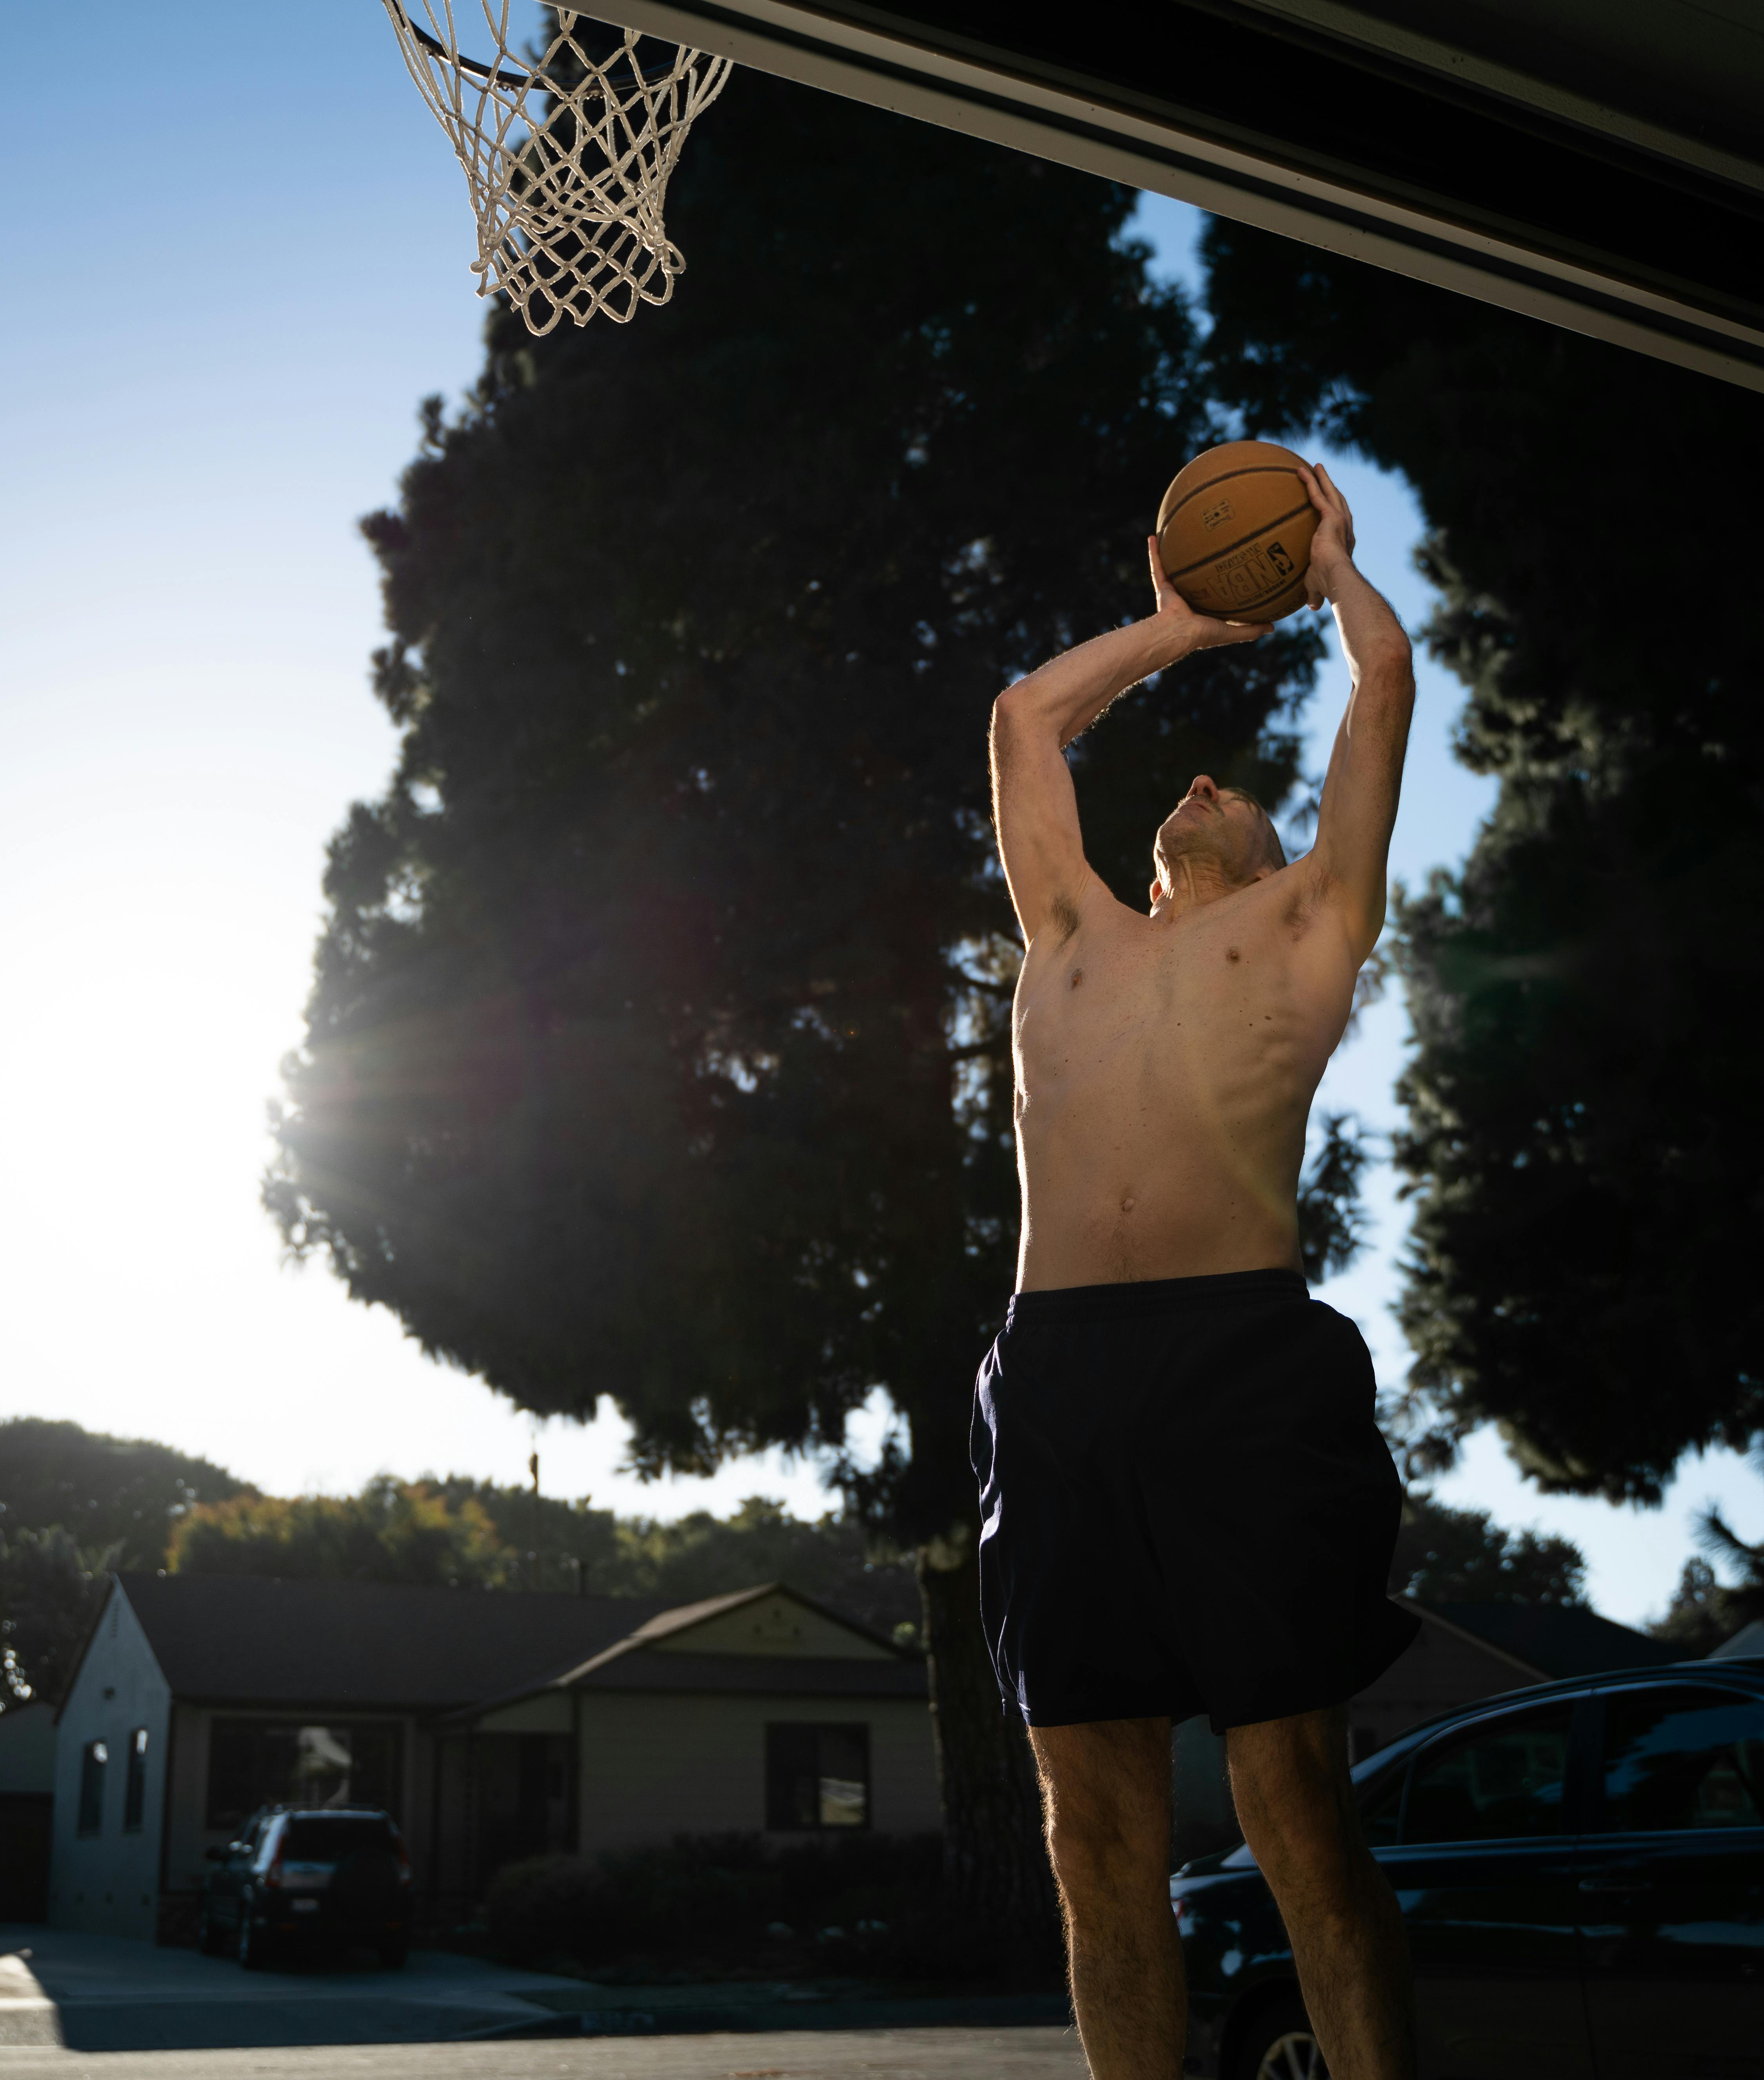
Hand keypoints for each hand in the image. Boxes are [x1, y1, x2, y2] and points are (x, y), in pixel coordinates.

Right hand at [1145, 537, 1270, 652]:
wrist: (1179, 633)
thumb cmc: (1203, 634)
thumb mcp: (1232, 632)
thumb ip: (1251, 629)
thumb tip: (1273, 626)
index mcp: (1202, 610)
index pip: (1211, 593)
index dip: (1218, 581)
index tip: (1227, 566)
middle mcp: (1187, 599)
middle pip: (1193, 577)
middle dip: (1197, 564)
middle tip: (1204, 545)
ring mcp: (1173, 592)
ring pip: (1173, 568)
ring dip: (1173, 553)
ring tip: (1176, 536)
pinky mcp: (1162, 587)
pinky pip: (1157, 566)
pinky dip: (1154, 552)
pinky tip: (1154, 536)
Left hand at [1296, 461, 1354, 607]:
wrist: (1336, 579)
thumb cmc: (1328, 586)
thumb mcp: (1318, 586)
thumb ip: (1314, 593)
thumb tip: (1312, 607)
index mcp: (1343, 541)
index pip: (1339, 522)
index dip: (1334, 511)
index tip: (1328, 505)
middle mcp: (1344, 528)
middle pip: (1338, 501)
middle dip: (1331, 487)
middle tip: (1322, 474)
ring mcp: (1339, 520)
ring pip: (1330, 493)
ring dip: (1322, 478)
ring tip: (1315, 466)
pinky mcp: (1331, 517)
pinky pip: (1317, 494)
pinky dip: (1310, 481)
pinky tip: (1300, 471)